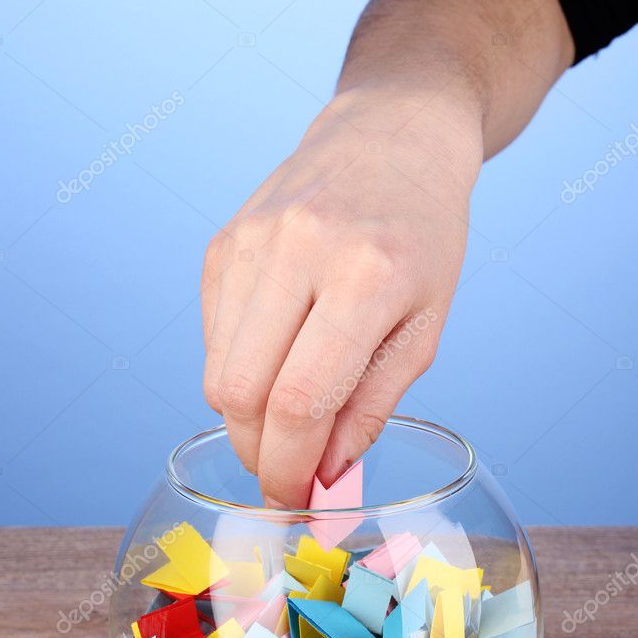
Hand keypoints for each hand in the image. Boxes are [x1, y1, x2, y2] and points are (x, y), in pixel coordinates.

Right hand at [201, 86, 481, 507]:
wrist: (391, 137)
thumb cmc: (423, 235)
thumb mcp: (425, 325)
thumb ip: (371, 404)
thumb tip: (325, 473)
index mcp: (366, 275)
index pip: (301, 400)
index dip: (290, 468)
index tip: (295, 500)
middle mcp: (298, 250)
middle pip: (241, 392)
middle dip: (259, 454)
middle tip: (287, 473)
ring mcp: (250, 241)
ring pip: (216, 371)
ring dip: (245, 418)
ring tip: (286, 419)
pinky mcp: (223, 242)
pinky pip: (212, 338)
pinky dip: (238, 371)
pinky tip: (276, 360)